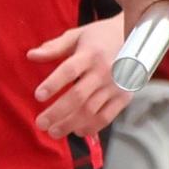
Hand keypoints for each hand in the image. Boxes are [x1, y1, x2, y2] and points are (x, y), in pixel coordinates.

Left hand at [29, 14, 128, 138]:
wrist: (138, 40)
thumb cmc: (100, 38)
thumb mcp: (77, 36)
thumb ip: (54, 47)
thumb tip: (30, 55)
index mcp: (90, 54)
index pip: (69, 70)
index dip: (53, 84)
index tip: (38, 96)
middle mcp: (104, 71)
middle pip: (78, 96)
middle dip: (57, 112)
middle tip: (40, 123)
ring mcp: (116, 86)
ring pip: (90, 111)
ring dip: (70, 124)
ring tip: (53, 132)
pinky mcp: (125, 97)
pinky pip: (106, 117)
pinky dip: (91, 127)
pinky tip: (76, 131)